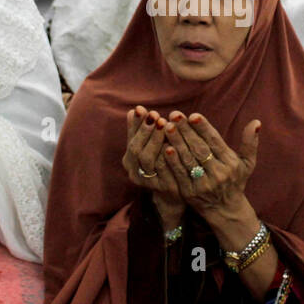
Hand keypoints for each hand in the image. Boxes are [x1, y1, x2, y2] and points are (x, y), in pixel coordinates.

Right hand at [123, 106, 187, 228]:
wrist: (172, 194)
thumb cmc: (160, 164)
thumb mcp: (148, 147)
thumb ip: (140, 131)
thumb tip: (134, 109)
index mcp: (130, 161)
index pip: (130, 140)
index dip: (135, 125)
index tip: (142, 109)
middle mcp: (135, 173)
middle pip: (137, 151)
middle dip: (146, 131)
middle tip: (155, 115)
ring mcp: (148, 182)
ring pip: (149, 160)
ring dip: (156, 141)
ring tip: (165, 125)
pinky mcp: (164, 188)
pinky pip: (165, 170)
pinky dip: (168, 156)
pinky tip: (173, 144)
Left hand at [157, 111, 259, 218]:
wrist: (225, 211)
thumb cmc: (235, 181)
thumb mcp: (247, 163)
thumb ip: (250, 142)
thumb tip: (256, 122)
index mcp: (231, 163)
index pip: (215, 142)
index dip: (204, 128)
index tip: (193, 115)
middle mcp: (218, 174)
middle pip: (199, 149)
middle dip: (186, 131)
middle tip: (175, 115)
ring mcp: (203, 184)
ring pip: (188, 160)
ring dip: (177, 142)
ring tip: (167, 126)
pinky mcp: (190, 193)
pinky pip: (180, 174)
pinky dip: (173, 162)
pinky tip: (166, 148)